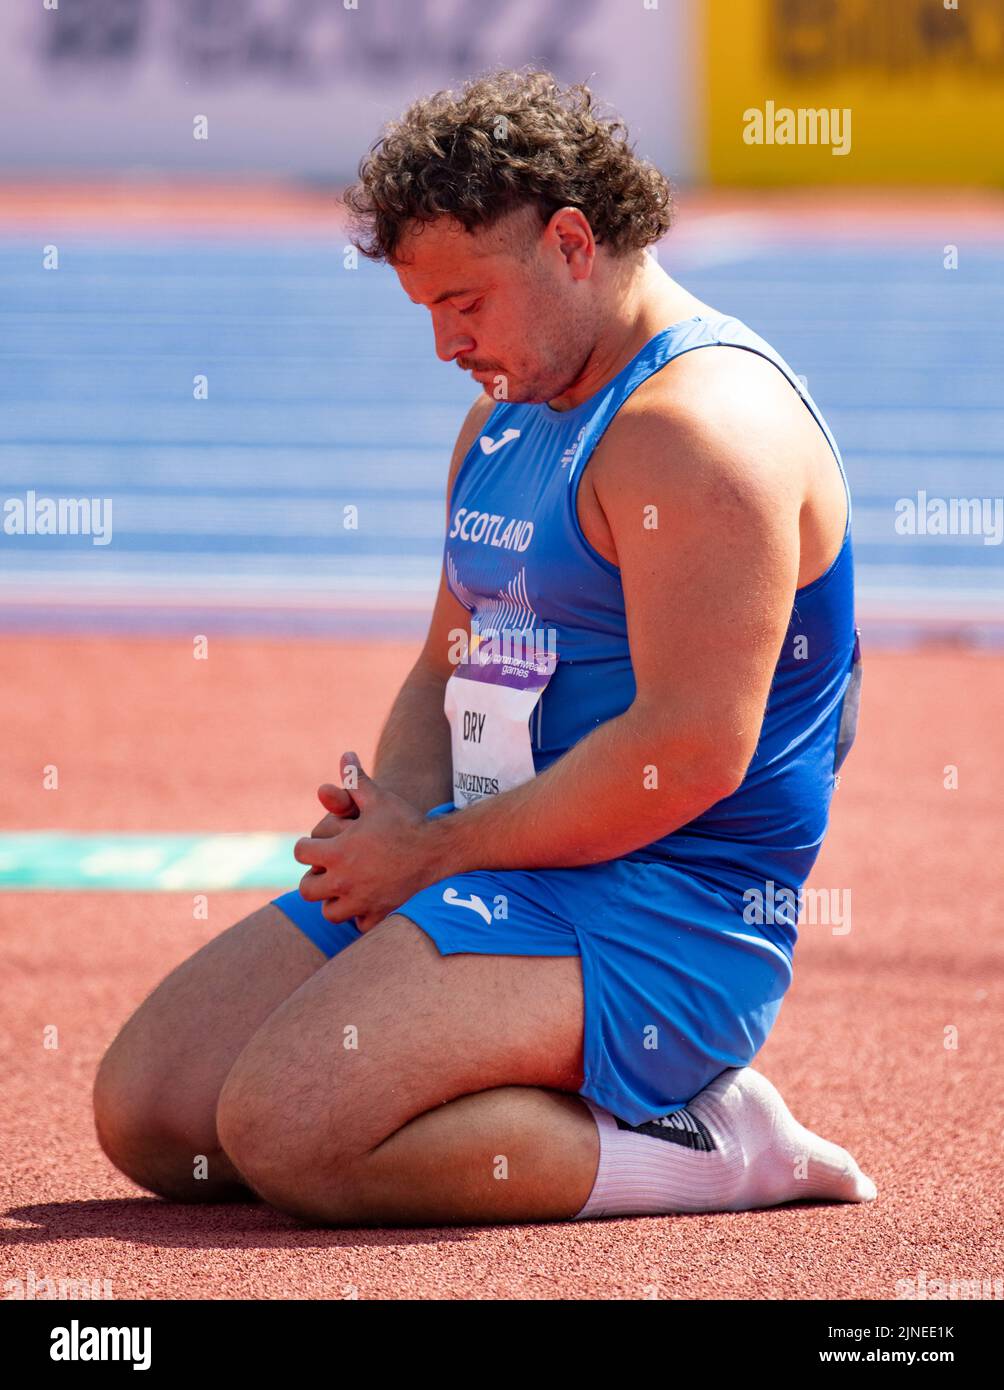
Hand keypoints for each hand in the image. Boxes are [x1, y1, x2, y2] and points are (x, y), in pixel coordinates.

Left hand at [294, 751, 439, 931]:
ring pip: (329, 912)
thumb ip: (356, 780)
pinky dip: (360, 916)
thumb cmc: (407, 822)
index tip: (317, 846)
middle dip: (315, 878)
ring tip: (345, 888)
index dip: (307, 847)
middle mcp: (343, 881)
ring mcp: (361, 902)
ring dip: (333, 901)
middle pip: (308, 889)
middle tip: (327, 871)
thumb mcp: (379, 799)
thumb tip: (345, 755)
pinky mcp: (379, 916)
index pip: (301, 853)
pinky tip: (369, 902)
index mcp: (337, 852)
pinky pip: (358, 925)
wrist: (441, 852)